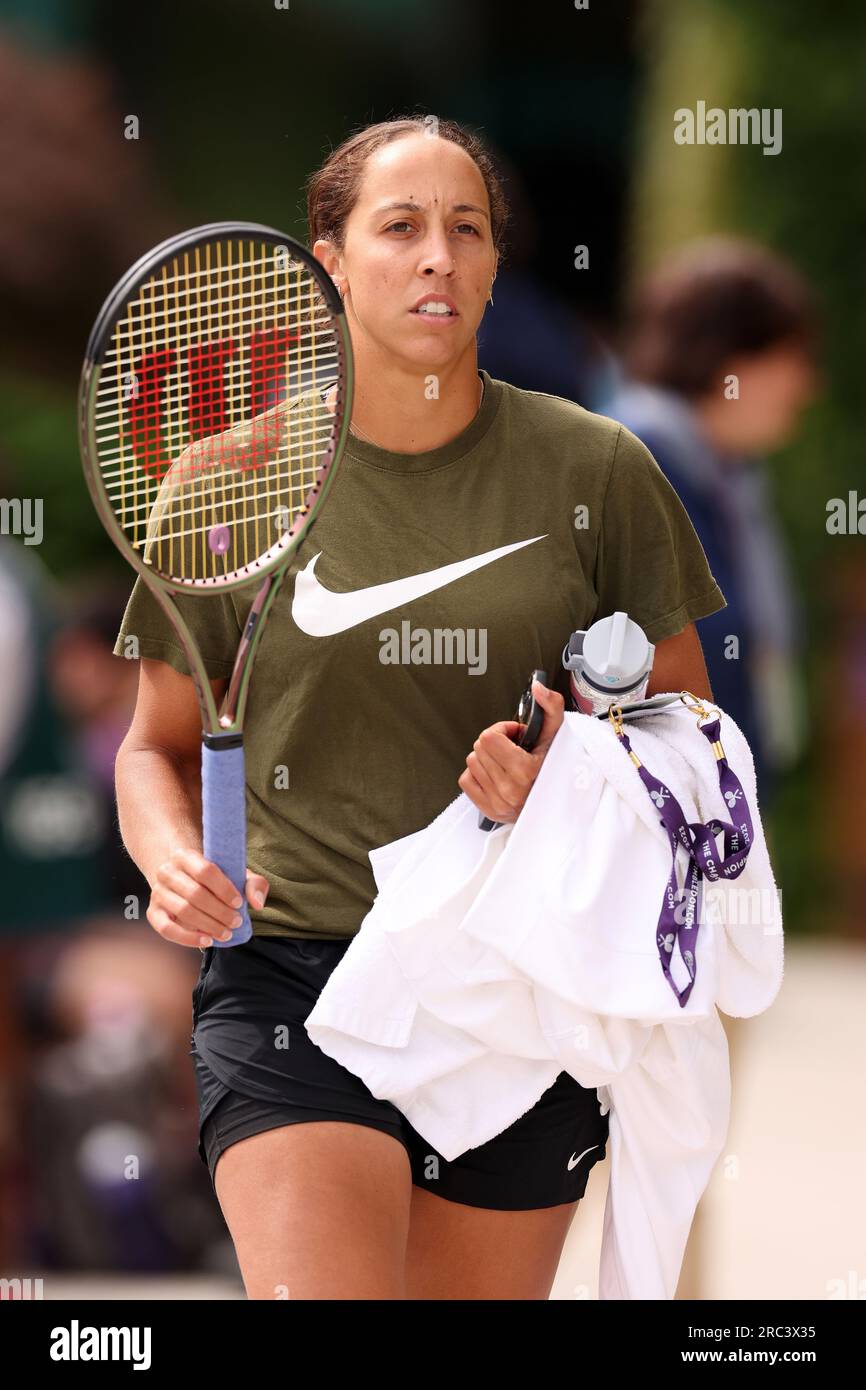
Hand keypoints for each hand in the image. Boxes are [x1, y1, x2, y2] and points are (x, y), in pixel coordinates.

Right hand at [146, 848, 269, 947]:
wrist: (183, 880)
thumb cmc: (214, 879)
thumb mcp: (235, 874)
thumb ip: (253, 884)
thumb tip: (257, 903)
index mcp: (185, 855)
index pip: (205, 870)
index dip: (224, 889)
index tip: (239, 903)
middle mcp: (167, 871)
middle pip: (195, 894)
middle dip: (219, 912)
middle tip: (236, 922)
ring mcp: (158, 892)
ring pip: (183, 911)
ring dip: (208, 925)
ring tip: (226, 933)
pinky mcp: (153, 912)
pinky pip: (166, 928)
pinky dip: (187, 938)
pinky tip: (207, 940)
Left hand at [458, 680, 564, 823]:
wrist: (556, 803)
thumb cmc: (555, 768)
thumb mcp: (556, 735)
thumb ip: (551, 706)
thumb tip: (537, 688)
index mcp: (525, 771)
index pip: (490, 737)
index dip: (502, 730)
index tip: (515, 736)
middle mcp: (510, 789)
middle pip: (479, 747)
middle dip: (495, 743)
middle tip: (512, 749)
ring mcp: (497, 801)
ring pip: (472, 761)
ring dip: (486, 758)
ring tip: (505, 762)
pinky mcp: (487, 809)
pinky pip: (465, 780)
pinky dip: (477, 774)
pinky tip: (494, 774)